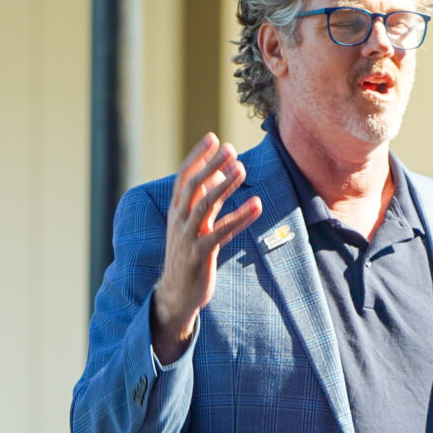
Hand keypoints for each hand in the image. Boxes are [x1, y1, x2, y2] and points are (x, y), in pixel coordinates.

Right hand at [151, 133, 262, 364]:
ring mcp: (188, 237)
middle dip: (211, 165)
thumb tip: (220, 174)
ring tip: (242, 169)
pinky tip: (257, 204)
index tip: (213, 138)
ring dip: (224, 186)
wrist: (175, 294)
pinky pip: (221, 232)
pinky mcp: (200, 254)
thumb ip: (205, 200)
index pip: (183, 176)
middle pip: (193, 186)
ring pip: (204, 205)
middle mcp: (179, 220)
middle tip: (230, 148)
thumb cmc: (187, 255)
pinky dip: (240, 217)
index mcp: (176, 211)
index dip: (197, 156)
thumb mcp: (193, 225)